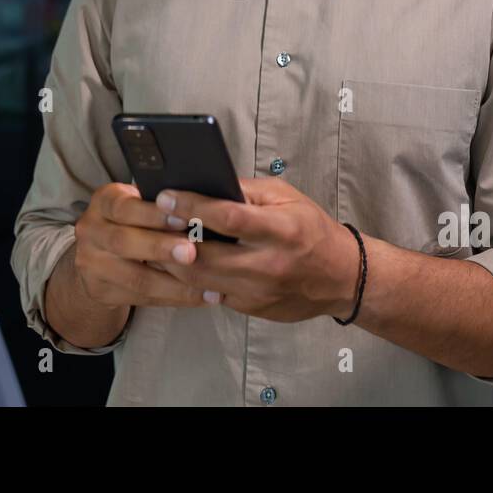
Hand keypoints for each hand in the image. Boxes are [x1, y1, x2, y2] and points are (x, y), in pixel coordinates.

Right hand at [72, 181, 216, 310]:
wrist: (99, 253)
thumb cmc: (134, 220)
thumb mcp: (139, 203)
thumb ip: (163, 205)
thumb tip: (206, 207)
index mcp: (104, 201)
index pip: (125, 207)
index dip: (154, 214)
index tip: (184, 218)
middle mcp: (91, 230)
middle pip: (124, 242)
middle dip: (161, 249)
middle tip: (192, 253)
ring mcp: (91, 264)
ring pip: (135, 278)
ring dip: (175, 285)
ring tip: (208, 287)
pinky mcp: (99, 291)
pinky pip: (140, 298)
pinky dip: (173, 299)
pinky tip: (199, 297)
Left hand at [152, 178, 359, 322]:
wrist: (342, 277)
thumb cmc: (311, 229)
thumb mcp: (286, 197)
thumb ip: (246, 191)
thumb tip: (205, 183)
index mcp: (280, 230)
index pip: (227, 217)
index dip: (192, 206)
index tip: (165, 196)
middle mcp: (269, 264)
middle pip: (205, 255)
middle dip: (170, 238)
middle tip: (150, 221)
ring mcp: (259, 292)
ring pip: (200, 280)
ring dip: (172, 261)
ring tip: (155, 242)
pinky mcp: (252, 309)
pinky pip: (211, 294)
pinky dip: (192, 278)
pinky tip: (178, 263)